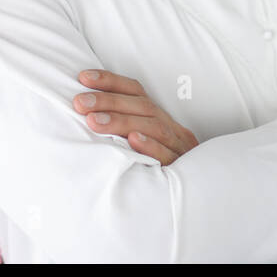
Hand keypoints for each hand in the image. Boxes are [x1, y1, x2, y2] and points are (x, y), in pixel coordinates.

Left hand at [73, 69, 199, 165]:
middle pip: (141, 106)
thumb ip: (122, 128)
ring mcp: (179, 147)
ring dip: (122, 121)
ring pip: (153, 127)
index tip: (83, 78)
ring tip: (94, 121)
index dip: (111, 82)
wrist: (196, 198)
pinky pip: (167, 155)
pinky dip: (150, 146)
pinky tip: (132, 140)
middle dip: (108, 101)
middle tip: (79, 103)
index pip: (136, 91)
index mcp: (160, 118)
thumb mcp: (141, 144)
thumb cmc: (157, 168)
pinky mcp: (181, 168)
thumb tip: (86, 113)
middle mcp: (171, 128)